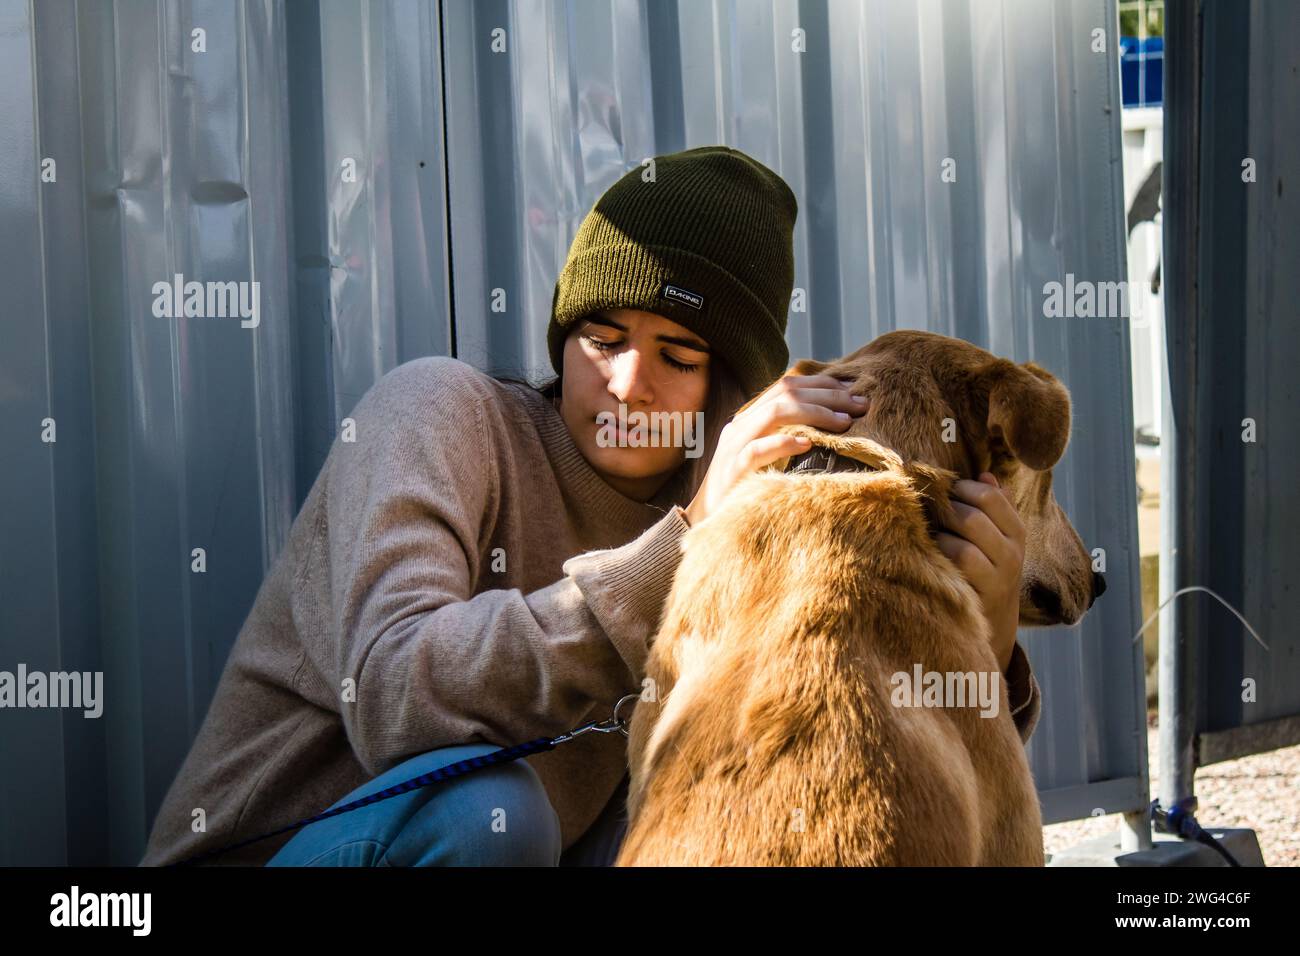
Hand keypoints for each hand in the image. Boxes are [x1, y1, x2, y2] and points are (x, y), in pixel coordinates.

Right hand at [684, 373, 866, 525]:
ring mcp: (734, 447)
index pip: (786, 386)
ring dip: (815, 413)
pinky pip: (757, 450)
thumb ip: (787, 436)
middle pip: (785, 393)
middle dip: (828, 396)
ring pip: (774, 413)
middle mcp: (740, 426)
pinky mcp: (732, 472)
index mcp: (749, 418)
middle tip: (860, 405)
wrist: (709, 521)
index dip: (822, 384)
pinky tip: (809, 444)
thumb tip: (833, 423)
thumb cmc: (745, 490)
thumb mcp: (766, 456)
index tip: (853, 392)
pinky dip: (784, 443)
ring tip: (844, 423)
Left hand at [935, 473, 1024, 672]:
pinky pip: (955, 569)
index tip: (946, 492)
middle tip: (929, 512)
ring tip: (930, 534)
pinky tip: (929, 555)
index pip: (991, 497)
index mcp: (1016, 532)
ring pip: (963, 543)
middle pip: (973, 517)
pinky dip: (939, 557)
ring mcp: (998, 578)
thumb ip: (995, 505)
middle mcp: (1012, 555)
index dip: (962, 488)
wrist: (994, 622)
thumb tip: (985, 474)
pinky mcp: (980, 598)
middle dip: (945, 512)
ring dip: (939, 536)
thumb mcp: (999, 537)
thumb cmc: (988, 568)